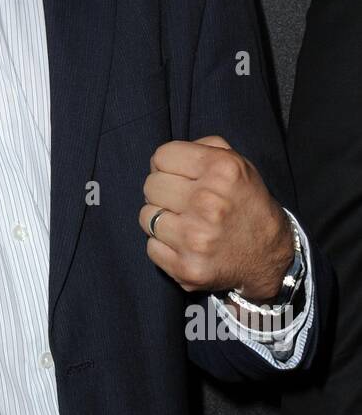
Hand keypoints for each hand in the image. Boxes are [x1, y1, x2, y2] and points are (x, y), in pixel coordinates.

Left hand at [138, 135, 293, 300]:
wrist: (269, 256)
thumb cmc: (246, 204)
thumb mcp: (238, 164)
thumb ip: (203, 147)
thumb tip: (162, 158)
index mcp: (221, 170)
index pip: (162, 156)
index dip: (168, 165)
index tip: (180, 177)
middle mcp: (208, 202)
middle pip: (151, 185)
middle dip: (163, 191)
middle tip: (182, 201)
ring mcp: (196, 238)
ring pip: (146, 216)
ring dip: (161, 219)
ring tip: (183, 222)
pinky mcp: (187, 267)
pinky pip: (151, 246)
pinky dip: (164, 246)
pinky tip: (184, 244)